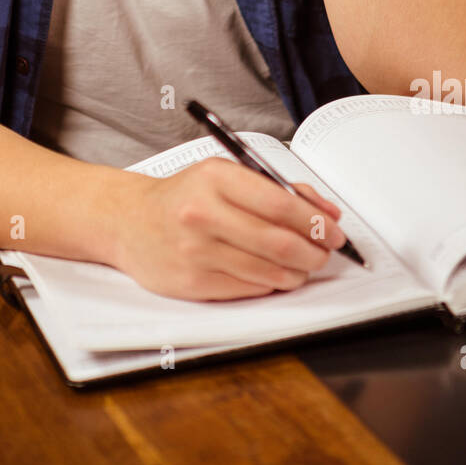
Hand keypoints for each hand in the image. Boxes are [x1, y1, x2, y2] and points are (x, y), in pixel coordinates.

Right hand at [112, 160, 346, 300]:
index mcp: (215, 177)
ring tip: (303, 266)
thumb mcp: (225, 176)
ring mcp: (196, 251)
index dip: (317, 221)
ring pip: (268, 270)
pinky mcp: (192, 282)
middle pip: (279, 241)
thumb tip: (326, 212)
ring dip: (297, 272)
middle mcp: (203, 213)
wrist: (130, 221)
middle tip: (325, 253)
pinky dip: (271, 284)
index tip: (335, 230)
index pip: (281, 203)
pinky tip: (274, 275)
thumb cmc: (184, 197)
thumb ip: (277, 189)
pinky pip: (248, 288)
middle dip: (314, 251)